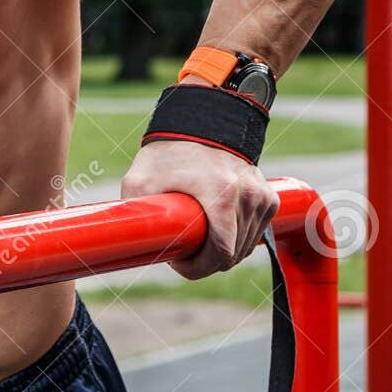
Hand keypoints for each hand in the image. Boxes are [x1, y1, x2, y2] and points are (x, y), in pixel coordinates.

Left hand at [120, 139, 279, 279]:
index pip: (221, 255)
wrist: (200, 123)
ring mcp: (262, 196)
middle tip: (183, 245)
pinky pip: (256, 233)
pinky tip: (217, 225)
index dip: (197, 268)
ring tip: (197, 232)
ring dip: (222, 249)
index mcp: (221, 196)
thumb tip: (122, 243)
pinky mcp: (269, 197)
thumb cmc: (166, 153)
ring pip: (245, 248)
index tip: (178, 261)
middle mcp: (248, 196)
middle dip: (206, 260)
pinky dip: (238, 237)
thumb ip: (132, 212)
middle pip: (233, 256)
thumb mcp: (139, 181)